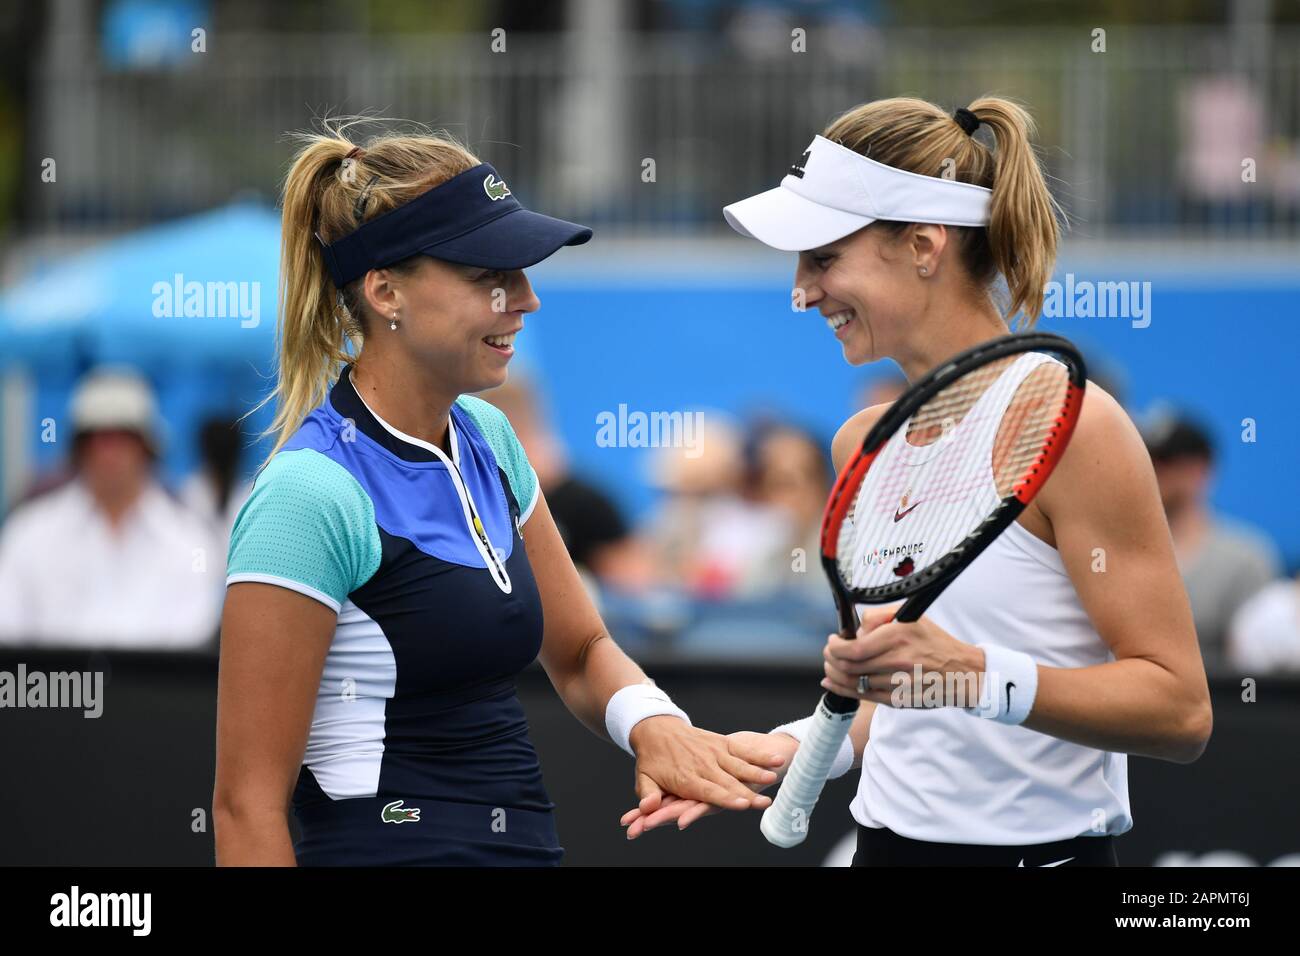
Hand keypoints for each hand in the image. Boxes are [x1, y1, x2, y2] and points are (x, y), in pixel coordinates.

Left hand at [628, 719, 786, 819]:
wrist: (657, 727)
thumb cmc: (652, 758)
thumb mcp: (643, 778)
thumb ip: (648, 794)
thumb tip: (648, 806)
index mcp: (686, 778)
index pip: (710, 791)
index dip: (727, 798)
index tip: (743, 804)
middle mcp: (704, 765)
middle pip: (729, 782)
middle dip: (748, 793)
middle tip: (764, 802)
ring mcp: (715, 752)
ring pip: (740, 765)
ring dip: (757, 771)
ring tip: (774, 777)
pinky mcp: (722, 743)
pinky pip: (743, 750)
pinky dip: (760, 755)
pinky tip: (776, 760)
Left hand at [821, 606, 984, 707]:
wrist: (962, 672)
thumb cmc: (934, 642)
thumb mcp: (910, 617)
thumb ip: (879, 617)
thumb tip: (855, 630)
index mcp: (898, 636)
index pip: (854, 648)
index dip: (835, 647)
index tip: (832, 641)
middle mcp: (897, 661)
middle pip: (849, 666)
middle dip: (831, 660)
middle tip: (828, 654)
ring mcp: (898, 683)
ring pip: (853, 682)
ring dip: (835, 675)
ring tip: (830, 667)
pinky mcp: (898, 700)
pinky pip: (863, 696)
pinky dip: (843, 690)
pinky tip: (833, 683)